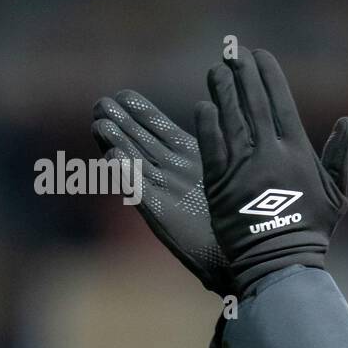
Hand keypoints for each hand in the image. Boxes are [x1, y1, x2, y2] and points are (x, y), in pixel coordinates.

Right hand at [91, 90, 231, 294]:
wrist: (249, 252)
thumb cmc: (245, 213)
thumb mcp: (232, 169)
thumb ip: (221, 142)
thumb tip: (217, 107)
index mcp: (192, 158)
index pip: (159, 129)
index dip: (140, 112)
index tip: (122, 94)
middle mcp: (174, 172)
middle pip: (140, 142)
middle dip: (121, 122)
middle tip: (100, 103)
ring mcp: (165, 193)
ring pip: (135, 162)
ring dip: (117, 142)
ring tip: (99, 122)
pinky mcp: (162, 216)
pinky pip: (140, 190)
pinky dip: (127, 174)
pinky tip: (112, 156)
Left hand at [194, 47, 347, 295]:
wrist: (280, 259)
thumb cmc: (311, 228)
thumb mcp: (336, 193)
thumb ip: (338, 155)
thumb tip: (347, 120)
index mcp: (298, 152)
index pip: (281, 102)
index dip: (269, 76)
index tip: (260, 55)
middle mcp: (269, 153)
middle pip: (254, 103)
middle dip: (244, 74)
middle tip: (234, 53)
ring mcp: (242, 166)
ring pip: (230, 118)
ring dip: (222, 90)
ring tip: (216, 70)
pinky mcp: (219, 182)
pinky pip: (211, 145)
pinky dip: (207, 124)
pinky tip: (204, 105)